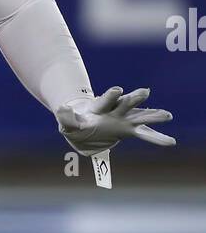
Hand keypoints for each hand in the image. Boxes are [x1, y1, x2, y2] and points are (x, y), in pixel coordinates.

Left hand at [55, 86, 174, 156]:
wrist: (84, 122)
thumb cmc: (76, 121)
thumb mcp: (67, 122)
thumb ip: (66, 117)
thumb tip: (62, 111)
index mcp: (100, 106)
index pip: (106, 99)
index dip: (112, 95)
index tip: (118, 90)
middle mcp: (115, 110)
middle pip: (126, 103)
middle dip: (134, 99)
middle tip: (145, 92)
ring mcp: (124, 118)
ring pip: (140, 116)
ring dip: (153, 115)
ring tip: (167, 116)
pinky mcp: (129, 129)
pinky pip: (144, 133)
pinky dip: (156, 137)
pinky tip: (170, 142)